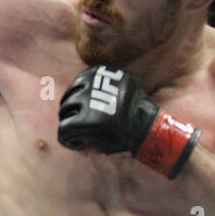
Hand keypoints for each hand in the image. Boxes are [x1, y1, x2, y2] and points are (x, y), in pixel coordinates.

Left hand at [57, 65, 200, 177]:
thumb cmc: (134, 115)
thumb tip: (76, 107)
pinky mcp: (87, 121)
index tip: (82, 115)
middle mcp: (94, 82)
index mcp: (101, 71)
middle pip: (68, 98)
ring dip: (68, 125)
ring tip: (79, 137)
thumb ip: (96, 99)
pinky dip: (66, 139)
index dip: (76, 102)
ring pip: (64, 113)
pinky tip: (76, 144)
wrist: (150, 130)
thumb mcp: (117, 95)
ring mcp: (90, 101)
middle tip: (79, 129)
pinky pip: (65, 129)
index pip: (77, 85)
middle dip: (69, 114)